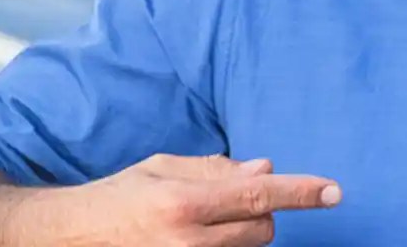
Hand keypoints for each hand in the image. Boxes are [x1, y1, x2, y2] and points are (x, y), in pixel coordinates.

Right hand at [35, 153, 340, 246]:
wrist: (73, 238)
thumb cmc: (120, 196)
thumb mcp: (164, 168)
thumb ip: (217, 169)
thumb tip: (266, 170)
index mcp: (183, 204)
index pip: (258, 196)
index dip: (301, 192)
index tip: (333, 191)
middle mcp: (188, 242)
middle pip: (262, 229)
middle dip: (259, 212)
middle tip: (224, 203)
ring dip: (242, 234)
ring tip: (203, 224)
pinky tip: (203, 238)